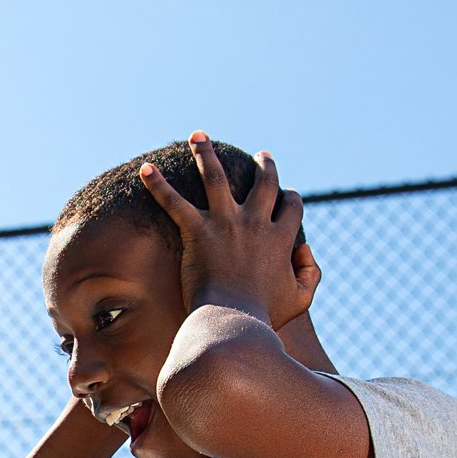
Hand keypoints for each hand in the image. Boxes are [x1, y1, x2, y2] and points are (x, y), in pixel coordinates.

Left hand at [140, 133, 317, 330]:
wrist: (232, 321)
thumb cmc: (263, 316)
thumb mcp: (300, 299)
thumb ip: (311, 274)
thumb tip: (306, 251)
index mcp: (281, 237)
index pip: (290, 206)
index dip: (289, 199)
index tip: (285, 197)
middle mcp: (256, 222)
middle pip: (264, 182)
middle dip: (264, 165)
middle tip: (261, 154)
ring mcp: (226, 224)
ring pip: (215, 178)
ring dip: (206, 153)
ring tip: (197, 135)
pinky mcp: (198, 232)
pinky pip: (174, 203)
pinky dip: (158, 185)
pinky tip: (145, 169)